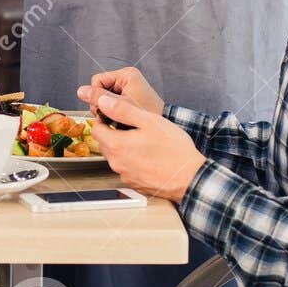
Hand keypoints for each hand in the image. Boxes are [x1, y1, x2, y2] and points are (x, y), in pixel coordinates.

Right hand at [78, 65, 163, 117]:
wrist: (163, 125)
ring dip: (107, 109)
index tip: (106, 109)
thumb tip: (81, 91)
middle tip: (113, 115)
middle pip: (100, 89)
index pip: (97, 81)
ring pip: (104, 97)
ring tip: (118, 117)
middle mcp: (126, 78)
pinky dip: (112, 111)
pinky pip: (111, 102)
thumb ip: (100, 98)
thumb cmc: (147, 114)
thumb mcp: (121, 106)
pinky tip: (120, 117)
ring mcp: (127, 87)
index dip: (98, 96)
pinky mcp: (127, 96)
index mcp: (127, 74)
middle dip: (102, 104)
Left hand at [90, 91, 205, 201]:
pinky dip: (133, 161)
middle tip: (133, 127)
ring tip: (144, 142)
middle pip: (104, 143)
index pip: (96, 129)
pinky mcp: (135, 184)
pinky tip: (149, 157)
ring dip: (123, 148)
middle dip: (113, 133)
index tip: (115, 116)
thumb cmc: (174, 150)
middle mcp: (117, 163)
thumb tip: (103, 102)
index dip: (104, 119)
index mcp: (117, 145)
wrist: (191, 178)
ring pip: (115, 157)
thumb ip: (122, 110)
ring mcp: (125, 176)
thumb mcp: (148, 121)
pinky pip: (127, 169)